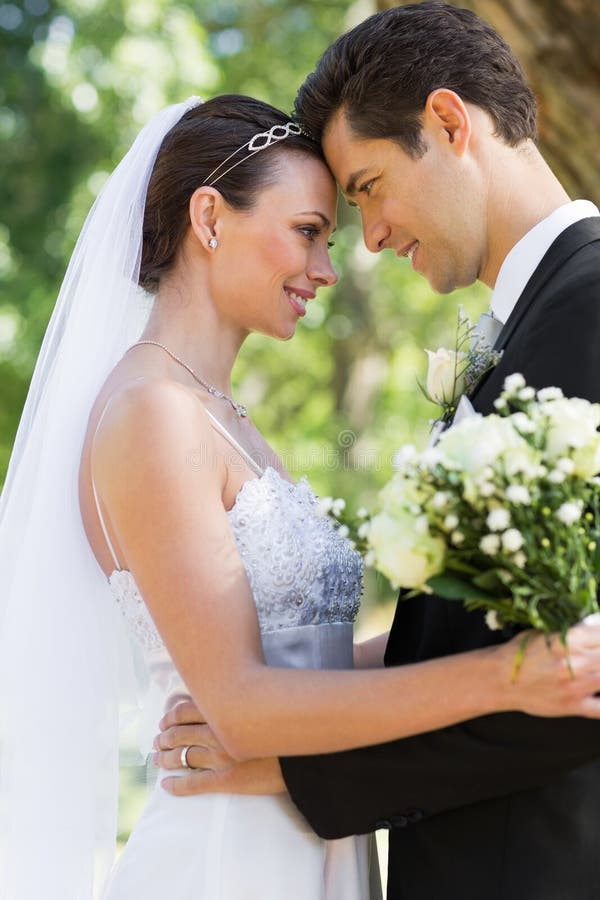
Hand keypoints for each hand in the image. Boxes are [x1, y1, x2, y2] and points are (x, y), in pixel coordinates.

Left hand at [154, 699, 285, 796]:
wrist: (305, 754)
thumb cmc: (283, 724)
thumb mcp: (259, 702)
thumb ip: (235, 698)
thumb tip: (215, 693)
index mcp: (224, 711)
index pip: (183, 710)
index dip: (169, 716)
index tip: (165, 720)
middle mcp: (218, 731)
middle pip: (178, 733)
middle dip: (163, 738)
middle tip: (158, 742)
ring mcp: (221, 757)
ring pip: (182, 757)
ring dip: (165, 759)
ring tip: (159, 760)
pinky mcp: (227, 780)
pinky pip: (193, 784)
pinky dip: (176, 785)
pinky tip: (166, 786)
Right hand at [503, 623, 599, 717]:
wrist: (499, 680)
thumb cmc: (518, 654)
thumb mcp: (541, 633)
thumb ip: (568, 631)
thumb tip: (592, 627)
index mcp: (566, 641)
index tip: (599, 635)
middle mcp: (574, 664)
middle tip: (597, 651)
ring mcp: (575, 687)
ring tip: (596, 667)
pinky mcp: (573, 706)